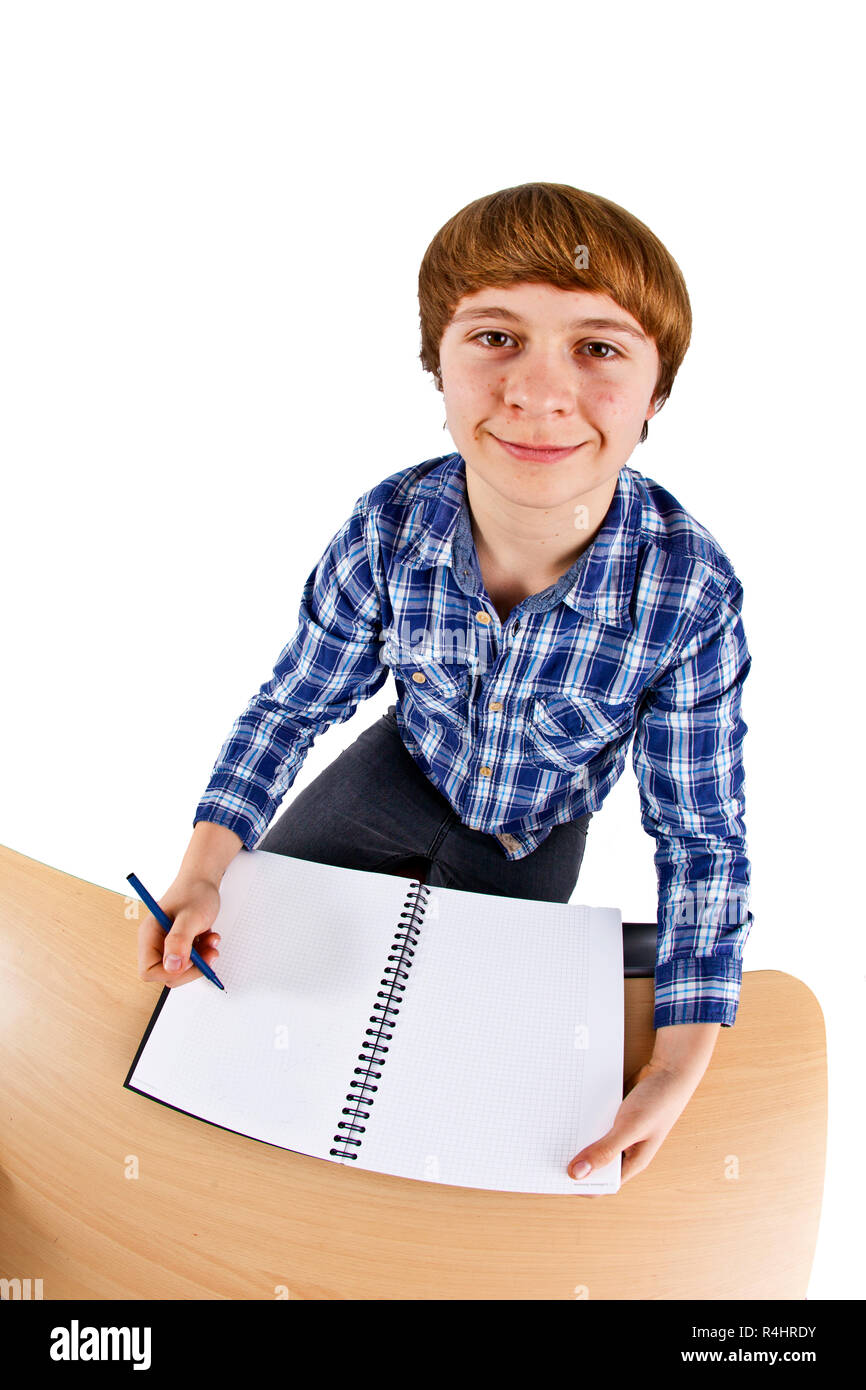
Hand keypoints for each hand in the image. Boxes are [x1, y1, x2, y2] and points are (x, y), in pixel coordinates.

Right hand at [137, 875, 222, 988]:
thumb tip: (172, 967)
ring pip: (181, 968)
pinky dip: (203, 953)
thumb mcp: (191, 916)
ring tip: (212, 941)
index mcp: (149, 935)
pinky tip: (210, 938)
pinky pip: (190, 961)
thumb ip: (179, 941)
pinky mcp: (179, 945)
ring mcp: (166, 944)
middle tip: (210, 953)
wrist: (203, 880)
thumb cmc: (195, 893)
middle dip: (192, 968)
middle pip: (166, 974)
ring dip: (201, 960)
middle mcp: (154, 942)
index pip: (149, 971)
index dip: (171, 972)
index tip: (192, 962)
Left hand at [566, 1058, 704, 1188]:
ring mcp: (620, 1134)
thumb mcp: (631, 1127)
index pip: (601, 1185)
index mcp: (632, 1162)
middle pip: (594, 1165)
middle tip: (546, 1152)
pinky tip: (568, 1113)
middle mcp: (625, 1151)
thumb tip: (577, 1173)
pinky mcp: (616, 1118)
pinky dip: (582, 1121)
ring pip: (592, 1143)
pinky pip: (594, 1125)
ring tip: (553, 1132)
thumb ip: (606, 1150)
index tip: (553, 1176)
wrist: (670, 1070)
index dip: (579, 1185)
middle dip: (573, 1160)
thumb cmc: (659, 1102)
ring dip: (576, 1139)